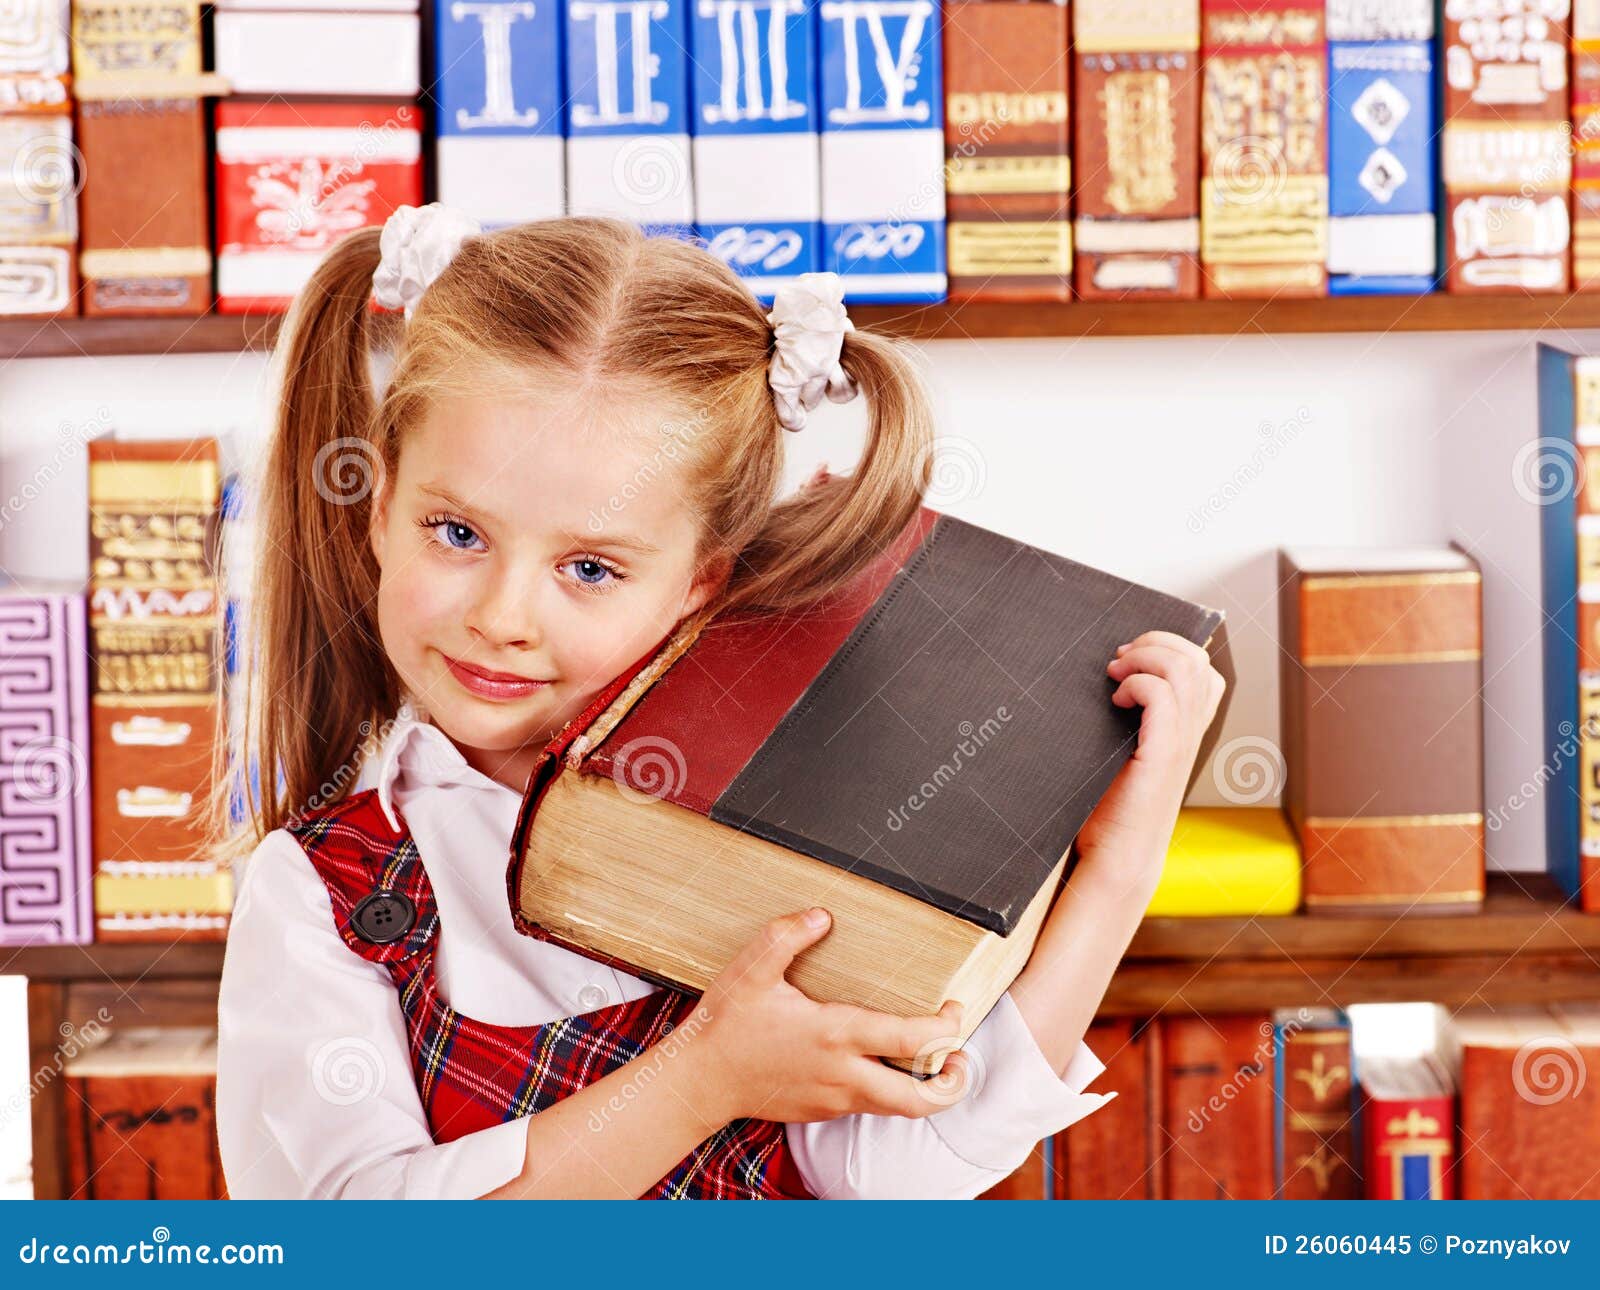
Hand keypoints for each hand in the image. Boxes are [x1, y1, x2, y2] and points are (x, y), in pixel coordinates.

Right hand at [690, 908, 970, 1125]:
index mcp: (835, 1035)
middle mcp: (842, 1075)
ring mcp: (833, 1099)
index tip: (953, 1009)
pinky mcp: (820, 1111)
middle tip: (960, 1058)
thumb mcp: (752, 969)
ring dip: (922, 1090)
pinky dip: (888, 1090)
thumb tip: (823, 914)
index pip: (911, 1039)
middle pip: (918, 1099)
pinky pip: (868, 1106)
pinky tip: (880, 1064)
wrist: (698, 1080)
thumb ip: (788, 935)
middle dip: (950, 1083)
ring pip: (897, 1109)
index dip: (944, 1027)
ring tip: (932, 1062)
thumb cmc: (726, 1023)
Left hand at [1076, 629, 1226, 877]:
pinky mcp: (1163, 756)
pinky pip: (1164, 698)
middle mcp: (1191, 734)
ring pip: (1185, 670)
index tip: (1130, 655)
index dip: (1172, 647)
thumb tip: (1103, 674)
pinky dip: (1139, 684)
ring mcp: (1180, 744)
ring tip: (1114, 672)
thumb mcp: (1122, 753)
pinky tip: (1116, 700)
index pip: (1204, 671)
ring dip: (1146, 658)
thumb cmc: (1110, 807)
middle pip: (1197, 660)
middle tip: (1119, 656)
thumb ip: (1127, 719)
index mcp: (1185, 730)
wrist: (1113, 855)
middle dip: (1156, 643)